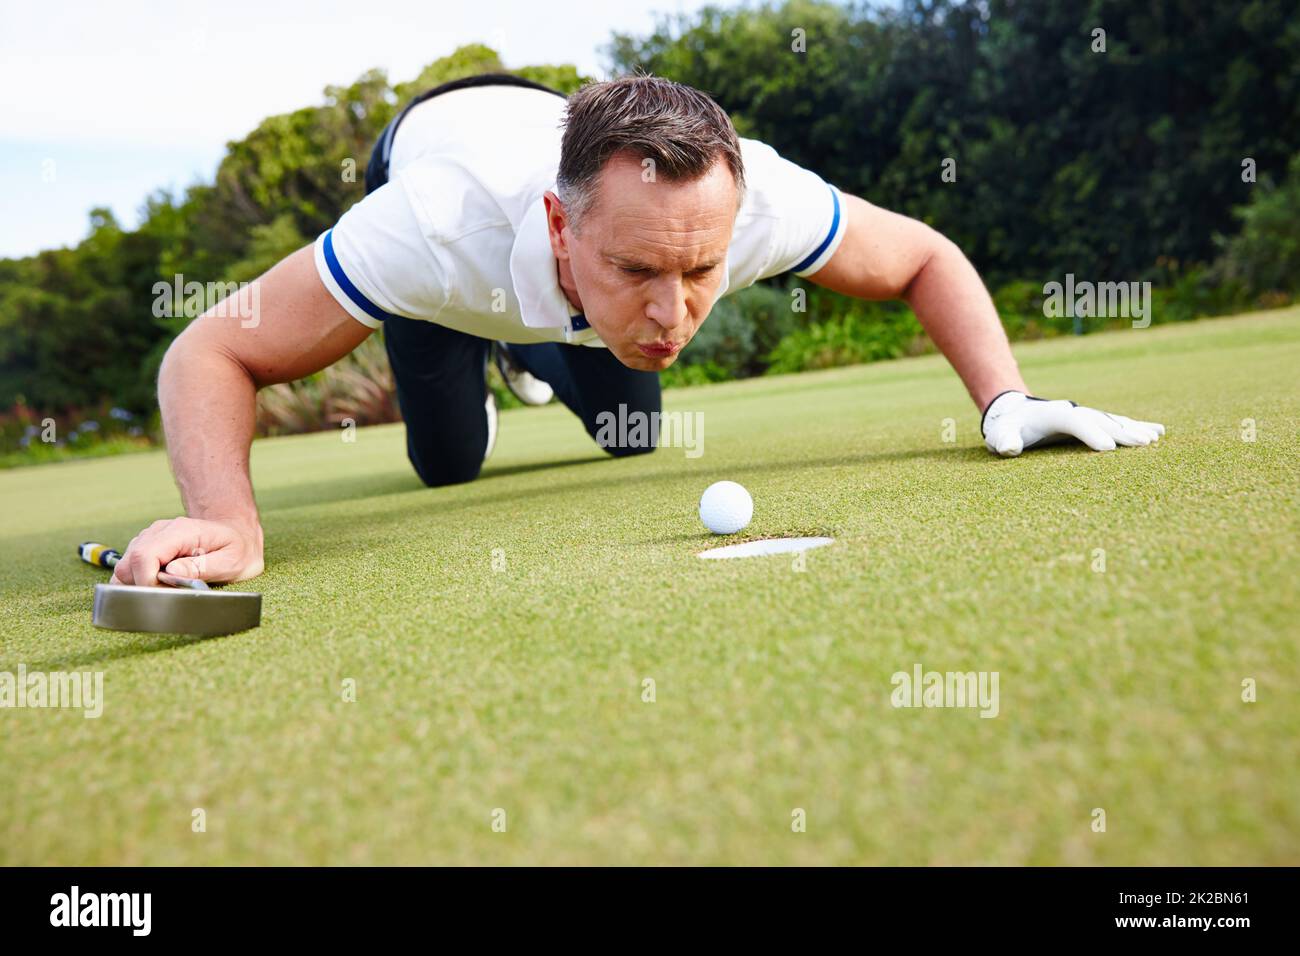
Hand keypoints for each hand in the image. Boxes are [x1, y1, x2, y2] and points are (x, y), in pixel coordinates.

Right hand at [111, 516, 263, 585]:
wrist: (237, 534)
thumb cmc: (237, 549)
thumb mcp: (231, 561)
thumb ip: (202, 567)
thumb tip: (172, 572)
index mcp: (180, 531)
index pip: (144, 556)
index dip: (147, 582)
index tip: (164, 595)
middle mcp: (160, 531)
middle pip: (128, 563)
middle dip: (141, 586)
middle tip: (168, 595)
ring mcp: (150, 538)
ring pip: (124, 567)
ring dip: (139, 585)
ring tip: (167, 590)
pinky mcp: (147, 547)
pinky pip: (130, 568)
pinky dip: (138, 582)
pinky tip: (160, 586)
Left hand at [981, 390, 1164, 456]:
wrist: (1014, 412)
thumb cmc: (1008, 428)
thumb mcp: (1000, 434)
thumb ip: (1004, 440)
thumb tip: (1010, 448)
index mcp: (1053, 413)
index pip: (1075, 422)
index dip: (1091, 433)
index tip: (1108, 448)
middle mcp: (1074, 411)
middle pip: (1101, 420)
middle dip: (1121, 432)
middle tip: (1143, 445)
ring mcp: (1085, 415)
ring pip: (1113, 421)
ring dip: (1134, 429)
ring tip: (1154, 439)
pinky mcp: (1092, 422)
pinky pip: (1117, 423)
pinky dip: (1136, 427)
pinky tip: (1158, 432)